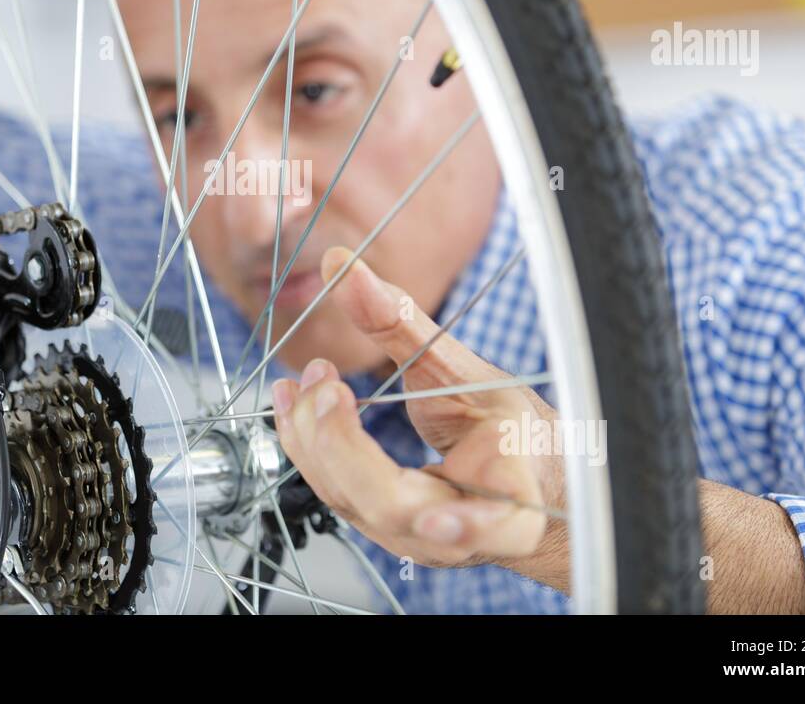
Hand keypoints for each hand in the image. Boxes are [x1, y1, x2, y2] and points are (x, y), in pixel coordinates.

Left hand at [271, 247, 561, 566]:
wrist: (513, 476)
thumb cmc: (507, 428)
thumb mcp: (471, 370)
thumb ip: (405, 326)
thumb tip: (341, 266)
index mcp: (510, 500)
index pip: (493, 524)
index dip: (467, 528)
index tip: (436, 520)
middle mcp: (455, 532)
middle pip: (393, 506)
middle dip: (346, 446)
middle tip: (324, 384)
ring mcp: (410, 537)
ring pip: (351, 501)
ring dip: (314, 438)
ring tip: (306, 378)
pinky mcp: (377, 525)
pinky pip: (334, 490)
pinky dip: (306, 445)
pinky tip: (291, 405)